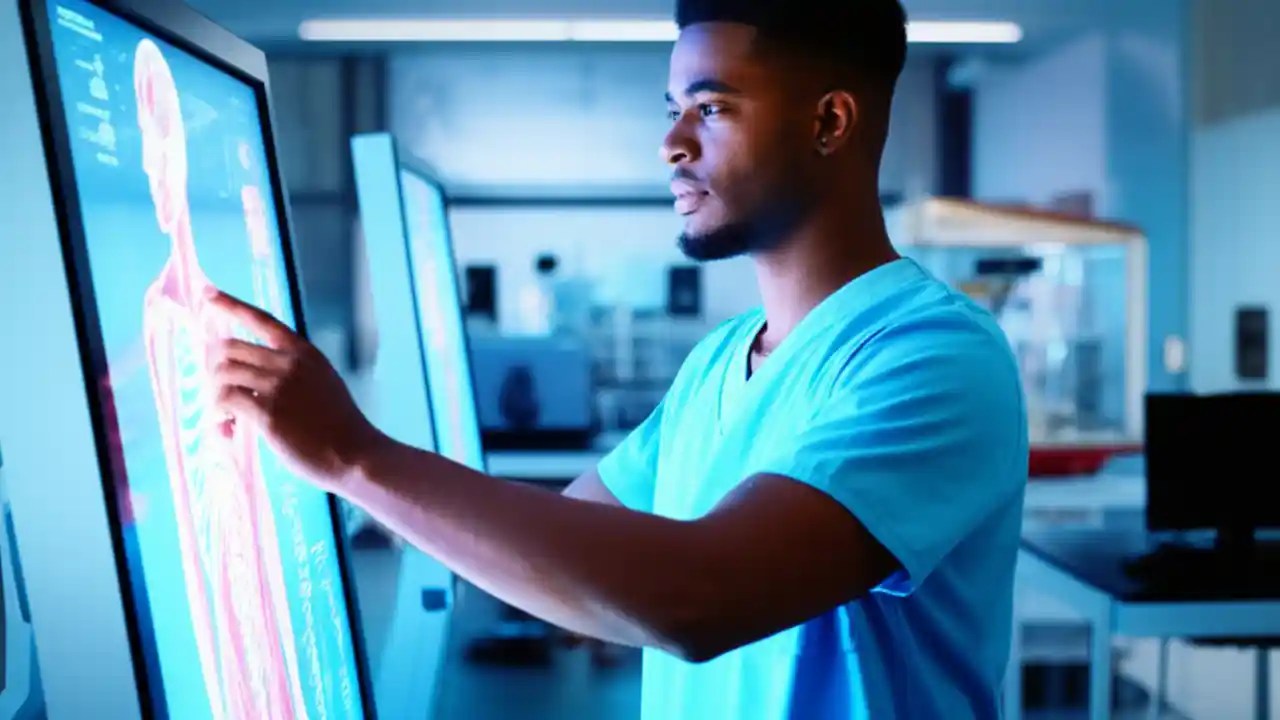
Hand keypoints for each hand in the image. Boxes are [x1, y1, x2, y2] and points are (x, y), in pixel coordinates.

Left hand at [204, 289, 383, 492]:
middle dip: (213, 368)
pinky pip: (225, 402)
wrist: (355, 454)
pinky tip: (226, 429)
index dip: (232, 305)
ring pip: (222, 373)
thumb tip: (256, 382)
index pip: (263, 320)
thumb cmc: (342, 427)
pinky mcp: (267, 411)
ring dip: (214, 395)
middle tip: (216, 391)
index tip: (208, 295)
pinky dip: (218, 416)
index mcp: (305, 353)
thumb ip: (296, 374)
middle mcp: (289, 362)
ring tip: (224, 416)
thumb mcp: (324, 383)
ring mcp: (277, 385)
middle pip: (230, 347)